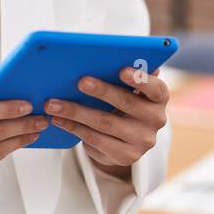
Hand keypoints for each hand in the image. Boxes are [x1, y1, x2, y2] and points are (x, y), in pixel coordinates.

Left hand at [45, 66, 169, 175]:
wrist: (124, 140)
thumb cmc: (123, 103)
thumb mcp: (128, 89)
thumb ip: (125, 75)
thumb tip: (109, 56)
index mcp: (159, 98)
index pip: (156, 88)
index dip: (140, 79)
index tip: (121, 69)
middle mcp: (156, 120)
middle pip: (126, 103)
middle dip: (101, 91)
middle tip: (80, 82)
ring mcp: (142, 141)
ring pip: (105, 123)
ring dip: (76, 111)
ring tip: (53, 103)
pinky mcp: (125, 156)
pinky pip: (95, 139)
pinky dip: (74, 127)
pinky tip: (59, 119)